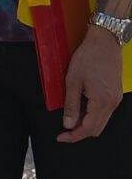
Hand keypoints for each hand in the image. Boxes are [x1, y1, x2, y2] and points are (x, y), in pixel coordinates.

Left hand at [58, 26, 124, 141]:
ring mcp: (116, 99)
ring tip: (70, 118)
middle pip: (97, 128)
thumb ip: (71, 104)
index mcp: (102, 101)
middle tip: (64, 130)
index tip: (61, 137)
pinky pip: (104, 112)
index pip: (88, 128)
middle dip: (80, 132)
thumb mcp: (73, 80)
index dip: (73, 136)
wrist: (105, 41)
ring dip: (86, 123)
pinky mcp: (115, 93)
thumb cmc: (88, 57)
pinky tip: (81, 108)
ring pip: (102, 121)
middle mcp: (112, 103)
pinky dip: (93, 114)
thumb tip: (68, 124)